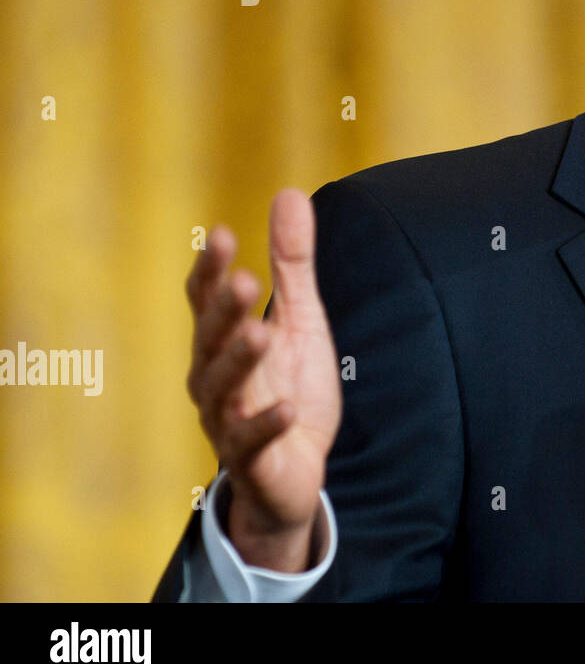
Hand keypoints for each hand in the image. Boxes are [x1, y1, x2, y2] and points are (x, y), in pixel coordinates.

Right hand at [185, 188, 342, 571]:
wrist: (294, 470)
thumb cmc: (289, 385)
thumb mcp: (299, 319)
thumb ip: (292, 264)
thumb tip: (289, 193)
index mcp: (222, 340)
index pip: (206, 300)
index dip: (209, 269)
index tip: (220, 234)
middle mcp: (214, 376)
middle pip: (210, 339)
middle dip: (223, 311)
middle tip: (244, 280)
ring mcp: (228, 419)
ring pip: (223, 388)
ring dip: (239, 361)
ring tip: (262, 333)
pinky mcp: (250, 458)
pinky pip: (251, 441)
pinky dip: (267, 423)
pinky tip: (287, 408)